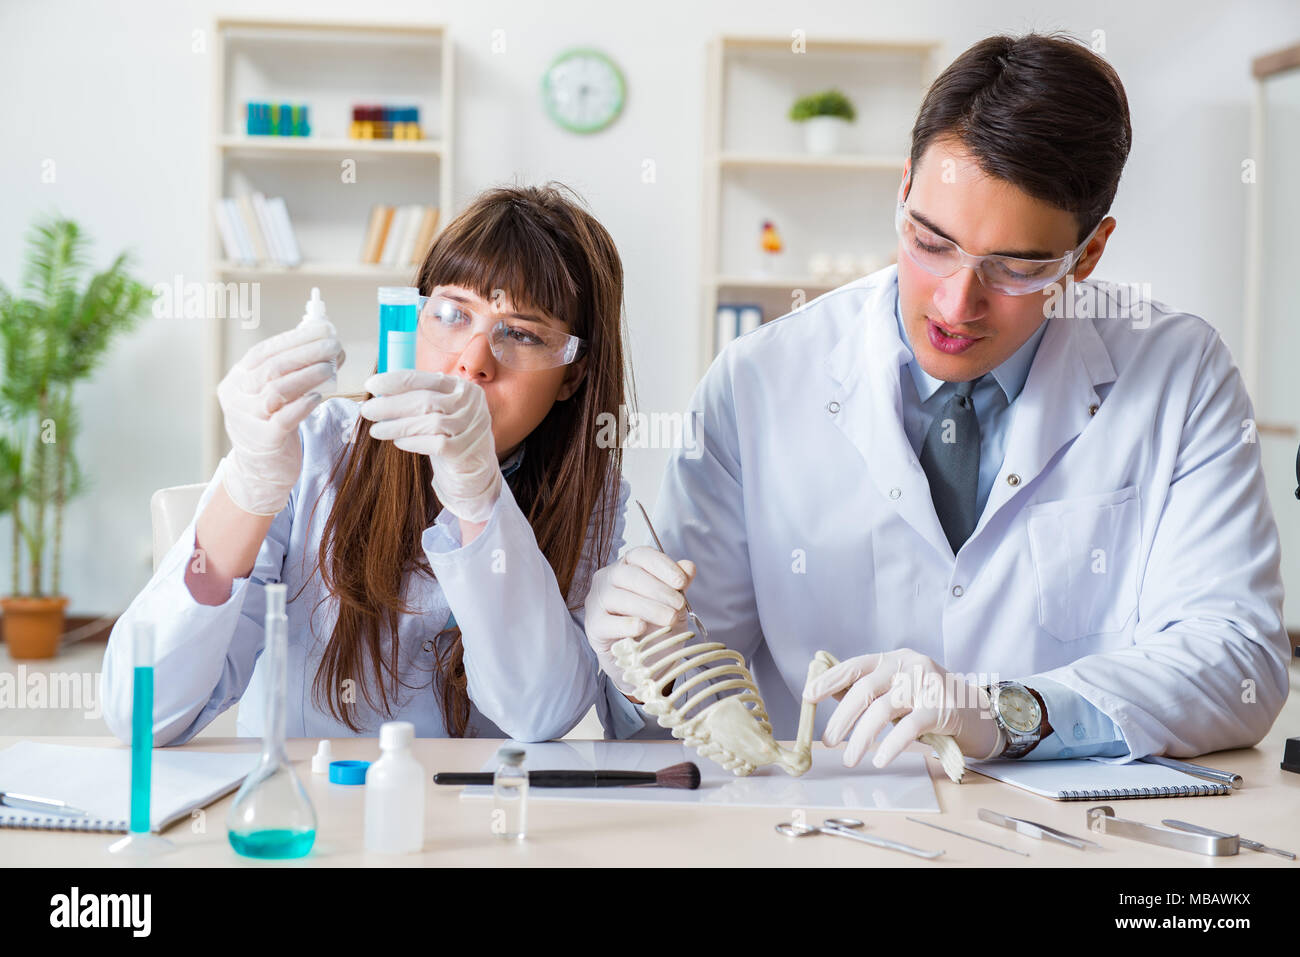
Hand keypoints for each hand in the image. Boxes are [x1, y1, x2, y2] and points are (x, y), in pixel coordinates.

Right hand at [217, 318, 343, 515]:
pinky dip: (303, 404)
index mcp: (237, 379)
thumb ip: (294, 369)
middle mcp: (237, 397)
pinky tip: (319, 396)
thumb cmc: (273, 424)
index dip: (295, 339)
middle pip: (272, 368)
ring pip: (277, 390)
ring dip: (308, 376)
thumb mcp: (275, 393)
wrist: (261, 470)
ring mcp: (247, 419)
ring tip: (331, 368)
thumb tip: (328, 341)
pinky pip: (284, 418)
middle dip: (306, 353)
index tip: (323, 329)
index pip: (264, 351)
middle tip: (334, 346)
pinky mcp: (264, 441)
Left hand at [360, 370, 500, 521]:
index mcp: (463, 387)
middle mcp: (471, 404)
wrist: (475, 471)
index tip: (371, 385)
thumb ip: (420, 398)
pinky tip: (398, 443)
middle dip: (391, 405)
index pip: (425, 379)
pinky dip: (413, 442)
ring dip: (397, 426)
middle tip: (367, 410)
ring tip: (376, 430)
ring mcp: (471, 427)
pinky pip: (435, 443)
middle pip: (425, 400)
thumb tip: (381, 392)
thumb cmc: (450, 436)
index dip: (396, 381)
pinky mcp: (466, 450)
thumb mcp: (441, 411)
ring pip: (429, 422)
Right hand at [584, 546, 696, 695]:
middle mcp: (607, 579)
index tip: (682, 582)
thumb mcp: (673, 605)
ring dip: (648, 607)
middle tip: (678, 605)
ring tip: (669, 619)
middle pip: (629, 574)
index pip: (641, 555)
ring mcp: (597, 601)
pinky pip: (606, 621)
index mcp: (627, 567)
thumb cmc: (656, 628)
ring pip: (618, 597)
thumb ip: (679, 585)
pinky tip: (641, 627)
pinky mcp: (593, 625)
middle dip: (658, 589)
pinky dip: (625, 624)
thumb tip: (689, 566)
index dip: (662, 565)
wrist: (644, 662)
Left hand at [803, 648, 1002, 767]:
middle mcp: (909, 665)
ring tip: (849, 757)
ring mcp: (927, 684)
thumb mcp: (899, 690)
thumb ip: (870, 691)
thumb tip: (830, 697)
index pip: (856, 666)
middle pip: (866, 689)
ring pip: (884, 709)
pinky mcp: (942, 708)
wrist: (980, 713)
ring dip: (862, 736)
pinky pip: (909, 727)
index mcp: (894, 659)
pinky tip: (879, 759)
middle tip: (828, 740)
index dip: (830, 680)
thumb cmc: (932, 702)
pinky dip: (890, 744)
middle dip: (842, 717)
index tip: (808, 695)